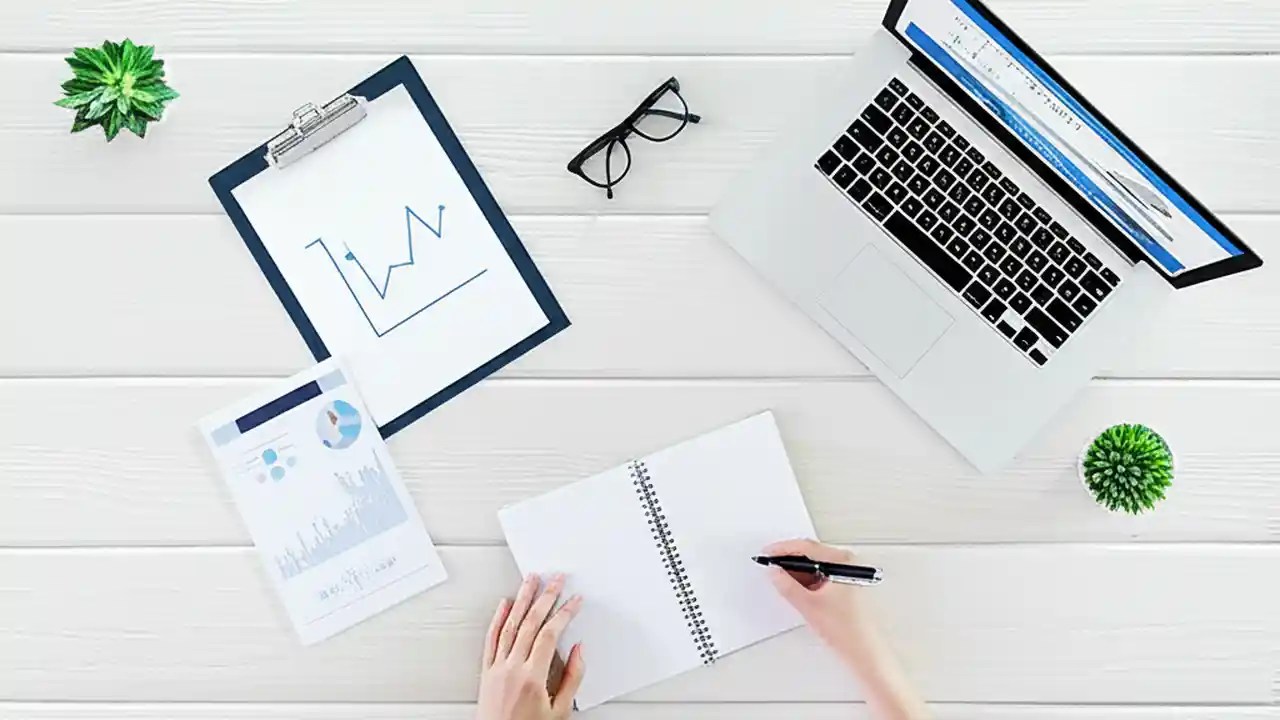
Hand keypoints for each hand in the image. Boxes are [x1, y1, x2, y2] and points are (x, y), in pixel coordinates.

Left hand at [477, 573, 585, 719]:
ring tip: (531, 580)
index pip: (549, 634)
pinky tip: (504, 604)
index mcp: (532, 677)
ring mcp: (497, 668)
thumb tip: (578, 651)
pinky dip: (498, 618)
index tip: (575, 601)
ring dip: (522, 598)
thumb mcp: (560, 711)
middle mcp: (512, 668)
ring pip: (510, 625)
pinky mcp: (486, 671)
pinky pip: (491, 638)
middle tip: (556, 579)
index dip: (564, 613)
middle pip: (530, 623)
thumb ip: (572, 678)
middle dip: (546, 597)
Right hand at [763, 538, 876, 666]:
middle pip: (813, 555)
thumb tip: (776, 574)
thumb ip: (787, 586)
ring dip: (800, 574)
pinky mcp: (850, 589)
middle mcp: (850, 565)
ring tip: (783, 584)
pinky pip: (825, 578)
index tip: (768, 554)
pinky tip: (799, 593)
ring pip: (818, 568)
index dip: (783, 549)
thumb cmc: (850, 632)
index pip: (807, 547)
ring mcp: (851, 577)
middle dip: (790, 562)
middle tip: (772, 568)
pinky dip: (810, 583)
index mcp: (843, 562)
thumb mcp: (809, 606)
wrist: (868, 655)